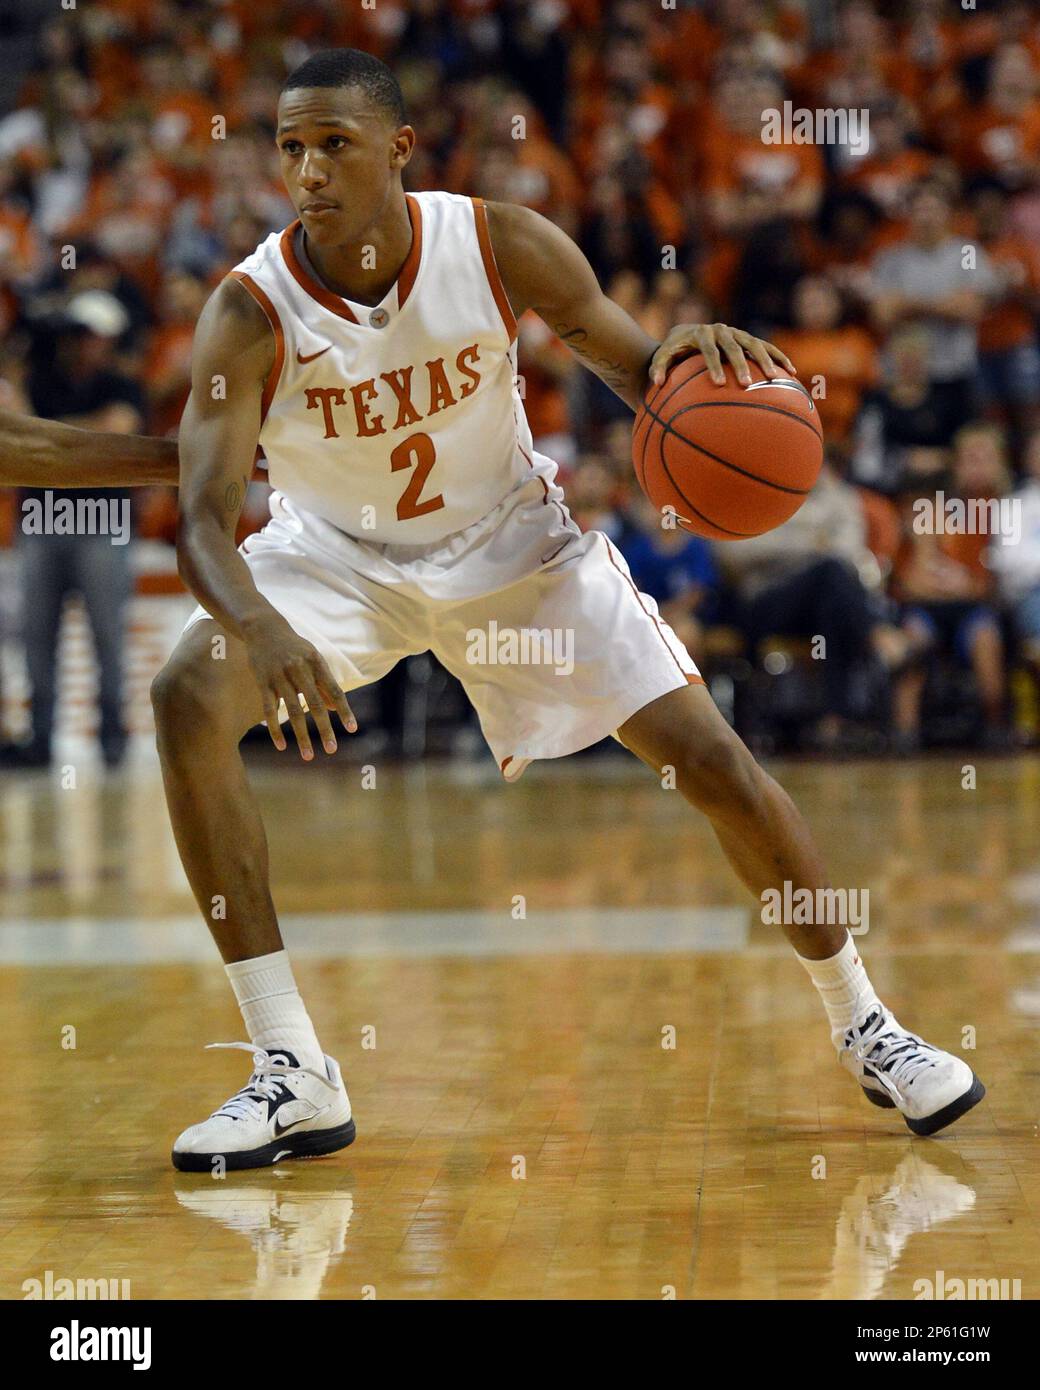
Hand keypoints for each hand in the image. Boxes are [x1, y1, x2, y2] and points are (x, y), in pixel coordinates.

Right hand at [243, 612, 356, 758]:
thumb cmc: (293, 647)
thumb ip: (323, 683)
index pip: (334, 691)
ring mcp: (280, 676)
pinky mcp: (263, 682)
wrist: (264, 628)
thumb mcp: (313, 659)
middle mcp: (299, 669)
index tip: (352, 729)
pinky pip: (269, 710)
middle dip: (325, 729)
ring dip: (302, 736)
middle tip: (332, 750)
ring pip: (292, 711)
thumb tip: (336, 709)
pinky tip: (281, 746)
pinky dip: (275, 729)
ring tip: (308, 756)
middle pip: (314, 704)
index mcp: (316, 663)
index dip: (344, 710)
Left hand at [649, 322, 796, 388]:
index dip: (714, 365)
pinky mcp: (749, 339)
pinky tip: (792, 373)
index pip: (709, 350)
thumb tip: (656, 384)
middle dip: (741, 365)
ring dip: (765, 360)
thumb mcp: (664, 355)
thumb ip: (659, 367)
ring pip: (755, 345)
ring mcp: (738, 334)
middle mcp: (722, 331)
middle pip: (734, 347)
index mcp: (702, 334)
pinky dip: (779, 358)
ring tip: (774, 378)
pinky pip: (767, 348)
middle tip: (746, 384)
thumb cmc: (675, 349)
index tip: (719, 383)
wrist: (688, 332)